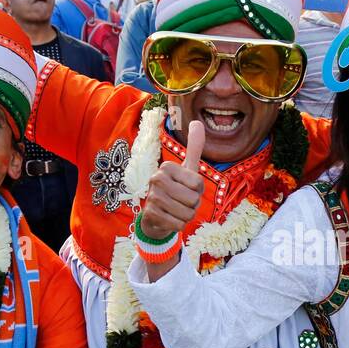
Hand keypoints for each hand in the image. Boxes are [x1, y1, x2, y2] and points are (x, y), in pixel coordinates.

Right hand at [139, 119, 204, 239]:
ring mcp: (152, 197)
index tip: (185, 188)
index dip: (197, 191)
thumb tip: (198, 122)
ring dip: (185, 216)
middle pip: (193, 200)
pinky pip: (178, 225)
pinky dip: (178, 225)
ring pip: (187, 214)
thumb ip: (194, 148)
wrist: (155, 216)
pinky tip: (169, 219)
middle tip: (180, 202)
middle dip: (192, 206)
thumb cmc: (176, 189)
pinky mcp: (150, 215)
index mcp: (167, 167)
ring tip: (175, 210)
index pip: (198, 184)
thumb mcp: (187, 169)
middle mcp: (157, 179)